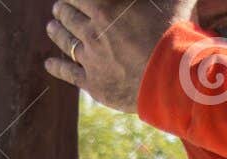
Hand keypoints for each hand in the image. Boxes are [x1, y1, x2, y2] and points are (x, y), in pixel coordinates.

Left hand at [46, 0, 196, 112]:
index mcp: (106, 7)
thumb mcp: (177, 0)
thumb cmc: (174, 33)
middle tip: (58, 7)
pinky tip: (49, 63)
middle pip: (69, 15)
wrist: (170, 77)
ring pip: (65, 41)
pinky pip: (68, 73)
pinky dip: (56, 66)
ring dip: (56, 31)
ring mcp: (91, 58)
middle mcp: (93, 31)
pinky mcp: (93, 83)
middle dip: (62, 9)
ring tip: (52, 27)